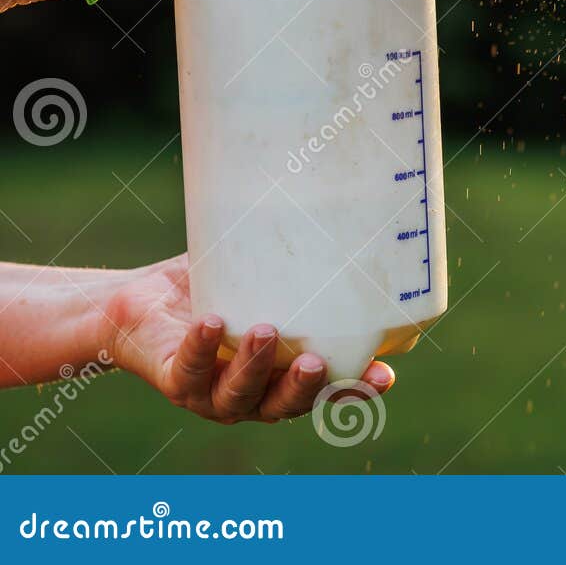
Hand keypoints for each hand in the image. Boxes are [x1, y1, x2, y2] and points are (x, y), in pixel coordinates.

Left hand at [101, 255, 394, 424]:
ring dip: (253, 368)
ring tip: (264, 330)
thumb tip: (345, 199)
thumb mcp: (260, 278)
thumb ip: (297, 259)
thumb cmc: (213, 291)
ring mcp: (211, 394)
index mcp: (284, 375)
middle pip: (286, 405)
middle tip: (315, 362)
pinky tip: (211, 323)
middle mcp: (254, 394)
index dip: (357, 389)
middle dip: (303, 388)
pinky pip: (188, 372)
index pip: (328, 390)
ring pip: (238, 395)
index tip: (384, 376)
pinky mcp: (172, 381)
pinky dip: (201, 349)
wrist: (141, 302)